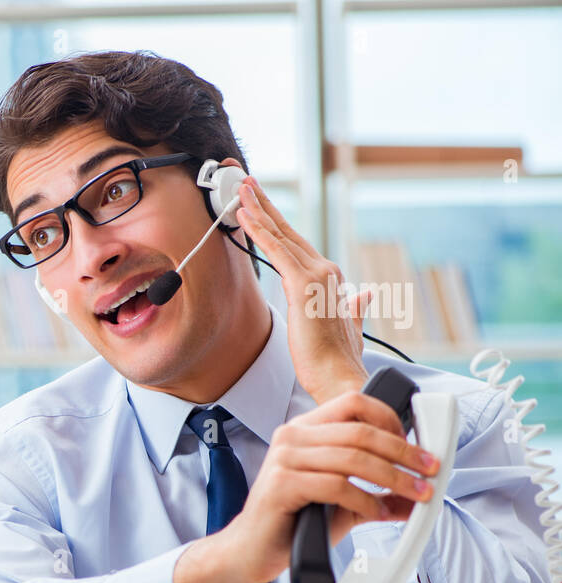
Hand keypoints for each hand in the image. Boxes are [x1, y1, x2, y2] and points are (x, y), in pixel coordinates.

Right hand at [220, 389, 441, 582]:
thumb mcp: (343, 503)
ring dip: (393, 478)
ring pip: (353, 458)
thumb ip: (377, 493)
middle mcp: (291, 436)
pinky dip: (364, 499)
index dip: (391, 420)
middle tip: (429, 471)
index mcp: (304, 430)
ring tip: (415, 494)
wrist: (252, 551)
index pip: (354, 404)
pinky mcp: (281, 485)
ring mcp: (284, 459)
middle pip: (360, 431)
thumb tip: (416, 496)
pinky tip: (376, 511)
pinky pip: (336, 485)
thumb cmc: (293, 523)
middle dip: (403, 452)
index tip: (416, 447)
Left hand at [235, 177, 369, 404]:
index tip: (263, 208)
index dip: (278, 226)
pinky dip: (260, 231)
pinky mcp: (303, 285)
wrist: (340, 376)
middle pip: (288, 233)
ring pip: (281, 236)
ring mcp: (315, 275)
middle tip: (248, 184)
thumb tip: (363, 295)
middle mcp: (325, 271)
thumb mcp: (350, 327)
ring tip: (243, 190)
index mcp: (330, 280)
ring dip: (259, 211)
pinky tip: (245, 215)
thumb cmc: (337, 359)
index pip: (297, 246)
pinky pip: (276, 250)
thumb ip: (355, 308)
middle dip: (267, 207)